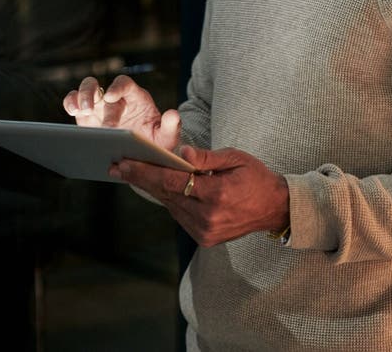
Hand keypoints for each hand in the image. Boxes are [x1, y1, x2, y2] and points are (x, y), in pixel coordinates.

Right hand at [62, 74, 180, 150]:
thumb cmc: (155, 142)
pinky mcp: (87, 118)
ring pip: (86, 90)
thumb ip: (171, 127)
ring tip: (80, 111)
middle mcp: (116, 99)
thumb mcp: (166, 138)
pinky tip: (71, 113)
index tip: (111, 97)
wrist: (142, 154)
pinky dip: (70, 104)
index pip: (124, 84)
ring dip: (79, 97)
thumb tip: (173, 114)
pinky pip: (74, 104)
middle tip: (91, 111)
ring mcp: (100, 107)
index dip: (117, 87)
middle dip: (94, 96)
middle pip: (101, 86)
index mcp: (135, 98)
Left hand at [109, 146, 289, 246]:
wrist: (275, 208)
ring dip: (152, 189)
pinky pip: (180, 214)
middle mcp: (208, 217)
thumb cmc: (256, 177)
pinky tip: (157, 186)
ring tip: (132, 172)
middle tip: (117, 166)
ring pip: (170, 206)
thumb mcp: (236, 158)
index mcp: (217, 195)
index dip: (146, 172)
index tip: (125, 162)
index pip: (172, 182)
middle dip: (140, 179)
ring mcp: (205, 231)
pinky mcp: (204, 238)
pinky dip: (168, 199)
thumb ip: (206, 158)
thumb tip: (181, 154)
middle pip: (165, 195)